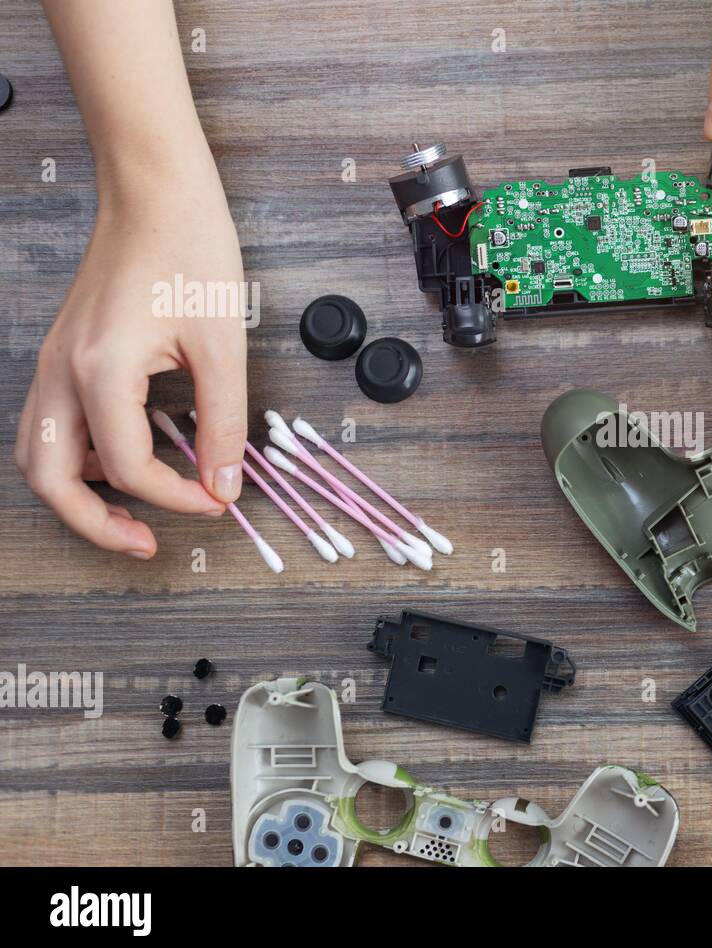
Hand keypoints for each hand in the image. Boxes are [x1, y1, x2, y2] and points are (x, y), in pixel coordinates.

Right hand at [14, 179, 248, 557]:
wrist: (157, 193)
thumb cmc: (190, 252)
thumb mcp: (223, 346)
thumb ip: (223, 423)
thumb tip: (225, 484)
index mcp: (100, 370)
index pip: (126, 468)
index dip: (175, 497)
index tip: (217, 501)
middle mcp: (61, 370)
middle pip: (47, 477)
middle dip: (93, 523)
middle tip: (147, 541)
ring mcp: (55, 362)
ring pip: (39, 453)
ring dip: (78, 494)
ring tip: (134, 513)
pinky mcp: (64, 354)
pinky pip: (52, 424)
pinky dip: (78, 458)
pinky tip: (125, 463)